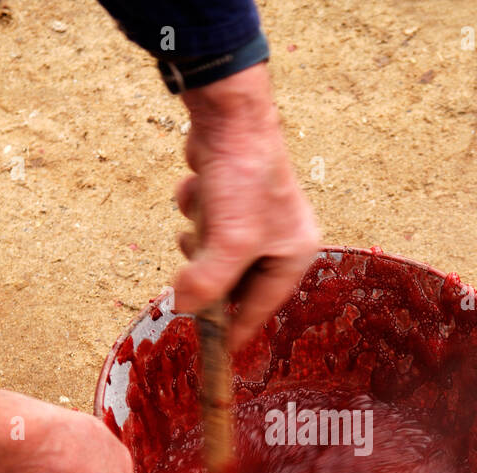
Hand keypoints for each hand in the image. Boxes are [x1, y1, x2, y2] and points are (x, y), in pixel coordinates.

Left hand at [174, 63, 319, 349]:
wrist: (230, 115)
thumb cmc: (245, 180)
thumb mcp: (229, 243)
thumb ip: (207, 285)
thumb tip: (182, 308)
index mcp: (293, 256)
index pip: (259, 308)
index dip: (233, 331)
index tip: (210, 354)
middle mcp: (278, 239)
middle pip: (231, 282)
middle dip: (208, 271)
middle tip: (193, 265)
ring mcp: (252, 218)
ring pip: (211, 252)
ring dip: (198, 237)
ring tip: (201, 216)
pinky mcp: (229, 198)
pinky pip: (203, 223)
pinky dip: (194, 209)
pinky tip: (199, 187)